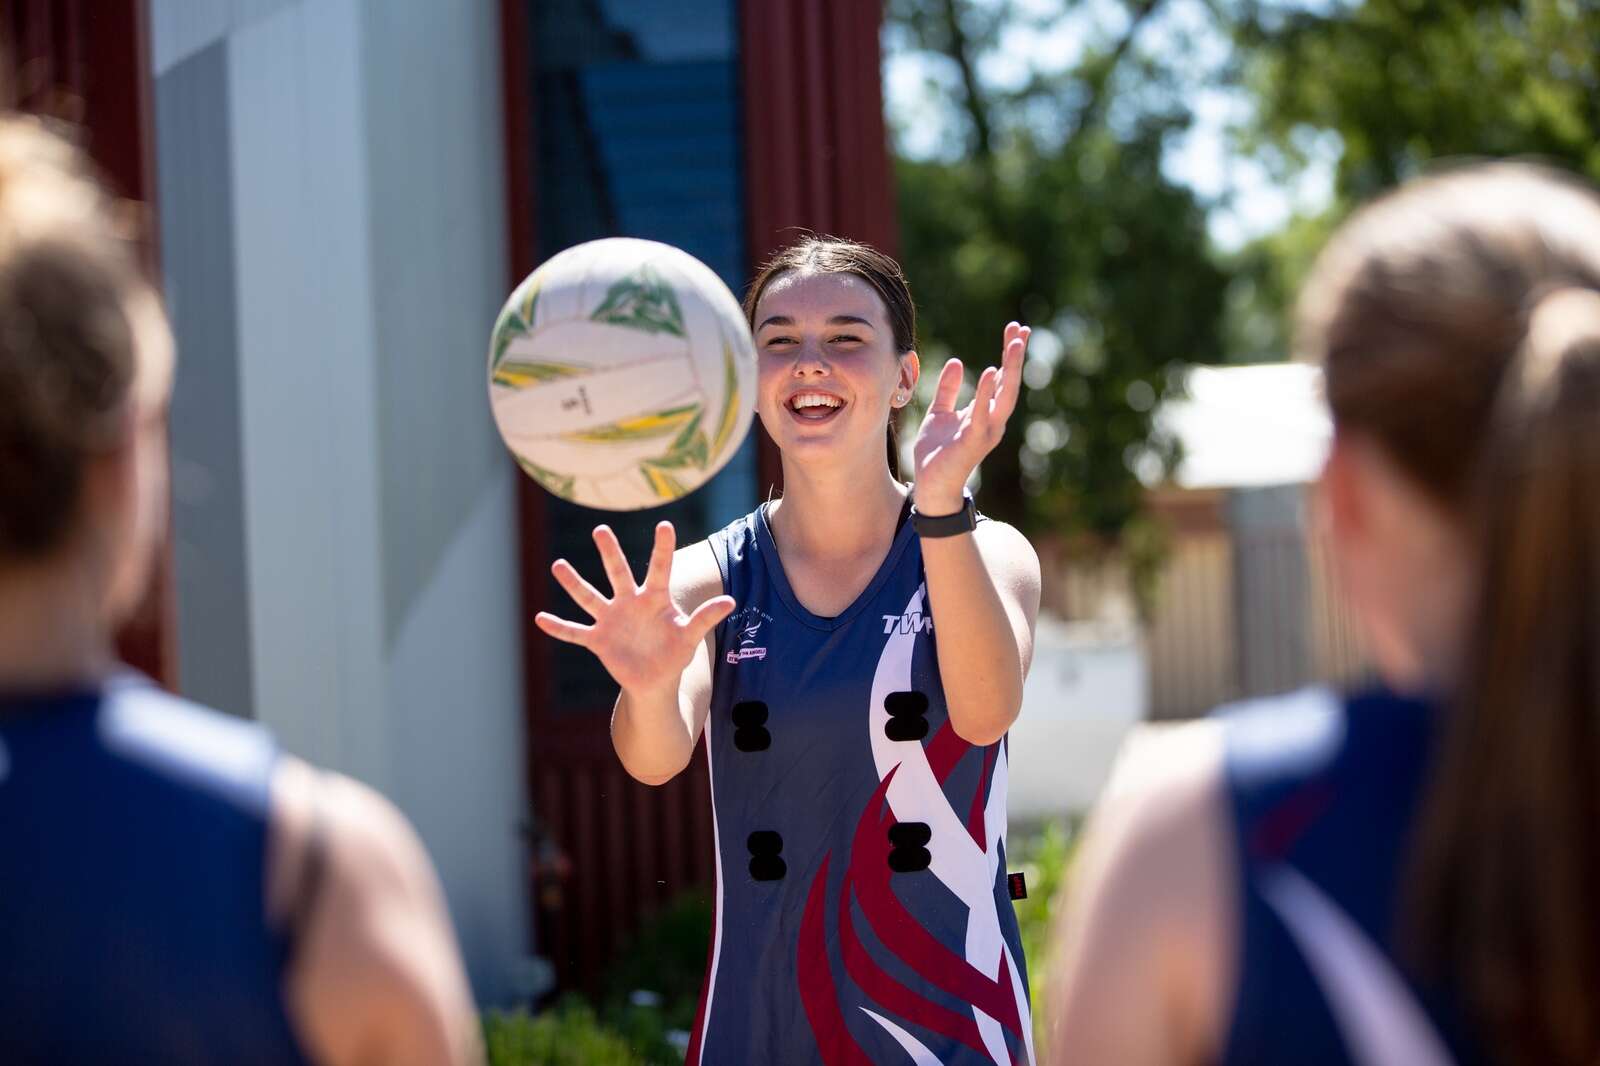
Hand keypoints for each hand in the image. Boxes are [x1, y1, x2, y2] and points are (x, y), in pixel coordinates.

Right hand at [534, 522, 734, 698]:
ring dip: (574, 584)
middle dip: (610, 553)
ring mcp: (611, 620)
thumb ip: (705, 618)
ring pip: (590, 597)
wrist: (654, 680)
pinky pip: (576, 632)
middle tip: (601, 529)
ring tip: (558, 565)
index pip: (660, 568)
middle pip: (618, 573)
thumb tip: (731, 601)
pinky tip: (540, 619)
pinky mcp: (598, 640)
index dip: (662, 548)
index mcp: (654, 599)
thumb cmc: (674, 653)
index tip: (665, 525)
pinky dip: (559, 628)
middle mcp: (629, 603)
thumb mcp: (690, 636)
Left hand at [911, 321, 1029, 513]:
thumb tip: (958, 361)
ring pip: (1005, 396)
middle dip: (1016, 356)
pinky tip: (991, 371)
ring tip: (1015, 343)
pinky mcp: (973, 441)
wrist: (930, 484)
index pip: (1002, 378)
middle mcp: (993, 421)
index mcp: (986, 413)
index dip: (1009, 355)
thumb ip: (948, 390)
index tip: (1015, 329)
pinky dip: (987, 393)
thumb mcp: (939, 413)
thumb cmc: (937, 453)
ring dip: (1011, 369)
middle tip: (1022, 329)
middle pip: (1010, 383)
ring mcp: (986, 431)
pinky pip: (982, 413)